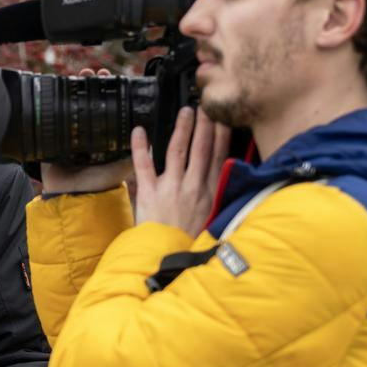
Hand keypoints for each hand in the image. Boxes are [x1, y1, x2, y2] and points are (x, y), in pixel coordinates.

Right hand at [37, 68, 133, 195]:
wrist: (72, 196)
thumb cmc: (98, 185)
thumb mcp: (123, 166)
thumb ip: (139, 153)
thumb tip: (158, 135)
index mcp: (105, 136)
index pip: (109, 106)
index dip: (111, 90)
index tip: (113, 77)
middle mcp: (89, 131)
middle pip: (92, 100)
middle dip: (95, 83)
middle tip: (98, 72)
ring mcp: (70, 132)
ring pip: (74, 102)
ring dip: (78, 86)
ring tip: (83, 74)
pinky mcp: (53, 137)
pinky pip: (54, 115)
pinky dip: (56, 99)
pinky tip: (62, 86)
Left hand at [130, 106, 228, 234]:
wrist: (170, 260)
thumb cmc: (190, 242)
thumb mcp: (212, 220)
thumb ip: (216, 198)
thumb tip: (226, 178)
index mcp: (209, 193)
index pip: (218, 157)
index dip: (221, 136)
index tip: (223, 118)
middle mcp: (192, 187)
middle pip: (201, 149)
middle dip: (204, 125)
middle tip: (206, 106)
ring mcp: (171, 188)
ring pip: (177, 151)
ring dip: (182, 129)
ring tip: (185, 112)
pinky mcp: (149, 193)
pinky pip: (143, 165)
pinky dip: (139, 147)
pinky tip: (139, 131)